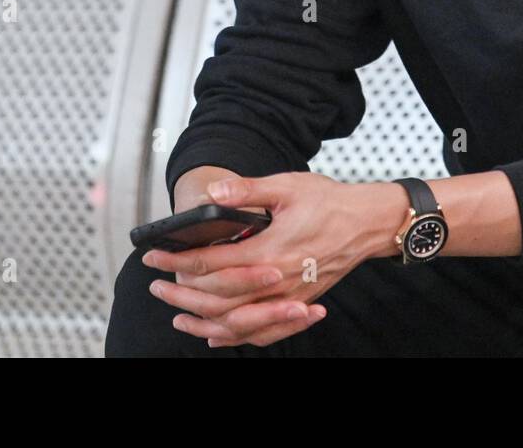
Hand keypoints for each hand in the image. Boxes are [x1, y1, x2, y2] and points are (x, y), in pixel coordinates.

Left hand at [143, 172, 398, 348]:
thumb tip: (214, 190)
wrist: (368, 223)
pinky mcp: (299, 305)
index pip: (212, 262)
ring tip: (177, 314)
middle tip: (155, 286)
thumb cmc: (330, 202)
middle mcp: (277, 281)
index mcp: (270, 250)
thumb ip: (248, 189)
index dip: (178, 261)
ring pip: (237, 322)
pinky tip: (216, 334)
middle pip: (217, 298)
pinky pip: (262, 332)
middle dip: (181, 292)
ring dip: (202, 320)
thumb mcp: (288, 185)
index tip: (155, 256)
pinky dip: (235, 337)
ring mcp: (289, 298)